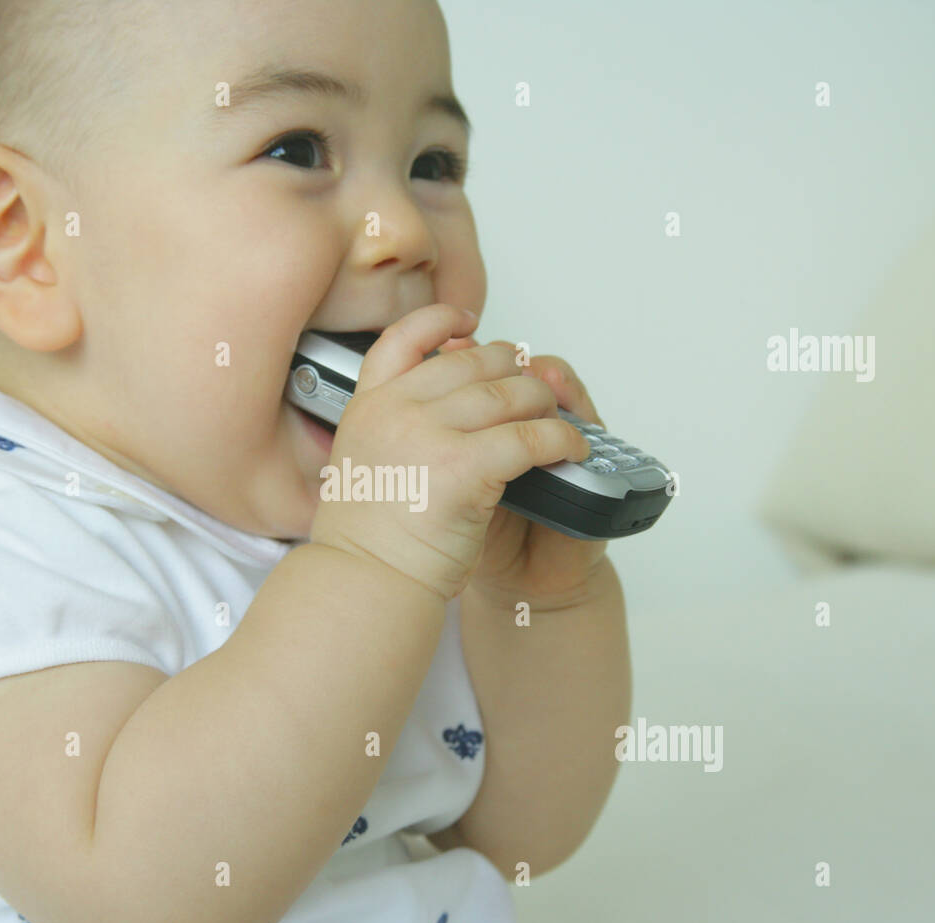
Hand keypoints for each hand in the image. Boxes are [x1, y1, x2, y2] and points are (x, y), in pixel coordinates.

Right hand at [308, 305, 591, 603]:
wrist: (365, 587)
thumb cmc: (368, 543)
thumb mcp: (362, 465)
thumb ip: (391, 428)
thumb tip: (442, 401)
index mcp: (368, 406)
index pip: (403, 339)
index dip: (442, 323)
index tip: (468, 325)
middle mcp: (396, 410)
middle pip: (473, 362)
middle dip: (513, 372)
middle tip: (532, 392)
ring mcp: (428, 434)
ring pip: (510, 395)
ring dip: (545, 405)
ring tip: (559, 423)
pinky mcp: (465, 467)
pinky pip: (531, 438)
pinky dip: (562, 441)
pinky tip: (572, 451)